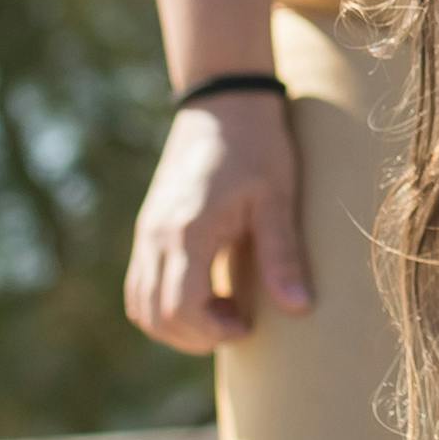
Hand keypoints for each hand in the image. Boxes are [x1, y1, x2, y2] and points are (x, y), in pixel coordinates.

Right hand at [122, 90, 307, 354]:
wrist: (224, 103)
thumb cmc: (257, 147)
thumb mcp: (278, 199)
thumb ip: (283, 256)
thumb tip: (298, 309)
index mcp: (188, 231)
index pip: (180, 309)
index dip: (213, 331)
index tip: (248, 322)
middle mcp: (157, 236)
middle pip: (155, 316)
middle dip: (197, 336)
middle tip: (239, 322)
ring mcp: (147, 233)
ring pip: (140, 306)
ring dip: (178, 326)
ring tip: (223, 310)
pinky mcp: (148, 229)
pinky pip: (140, 286)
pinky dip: (165, 305)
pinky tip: (206, 293)